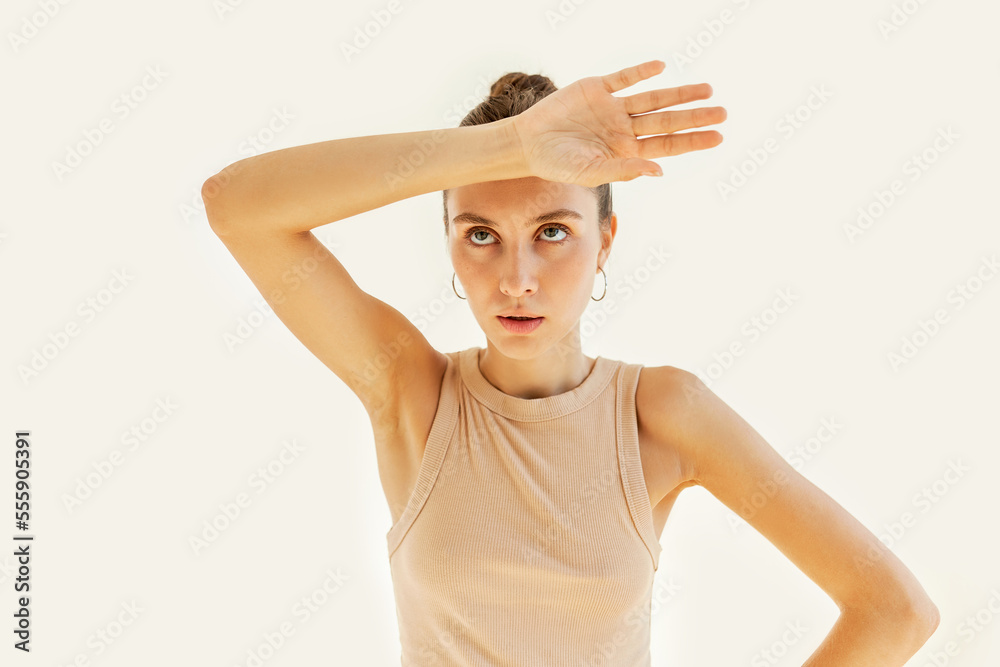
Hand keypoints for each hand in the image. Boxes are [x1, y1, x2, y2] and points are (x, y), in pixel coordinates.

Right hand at [508, 59, 725, 186]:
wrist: (527, 144)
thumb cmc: (557, 164)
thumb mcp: (590, 172)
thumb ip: (624, 170)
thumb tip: (659, 171)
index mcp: (626, 151)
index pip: (667, 145)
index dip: (692, 140)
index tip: (719, 137)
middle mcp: (624, 128)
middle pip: (666, 120)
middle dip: (694, 116)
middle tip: (724, 113)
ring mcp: (612, 107)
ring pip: (652, 99)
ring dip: (678, 94)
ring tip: (707, 91)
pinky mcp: (596, 88)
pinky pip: (624, 78)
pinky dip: (641, 72)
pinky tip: (661, 67)